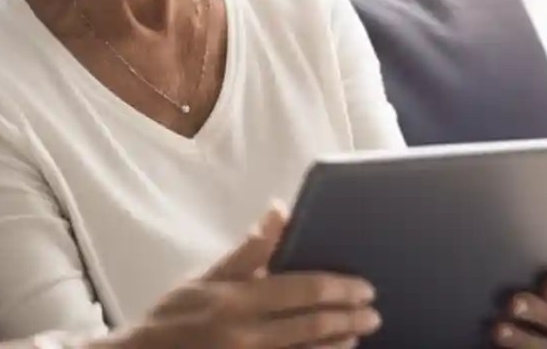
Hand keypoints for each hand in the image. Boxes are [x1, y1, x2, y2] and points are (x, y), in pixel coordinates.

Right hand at [121, 205, 380, 348]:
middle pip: (313, 324)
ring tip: (358, 334)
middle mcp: (248, 335)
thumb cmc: (174, 317)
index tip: (364, 287)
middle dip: (349, 317)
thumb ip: (248, 250)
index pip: (301, 290)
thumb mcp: (206, 278)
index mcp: (237, 300)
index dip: (339, 287)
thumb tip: (279, 211)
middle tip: (372, 312)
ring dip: (340, 344)